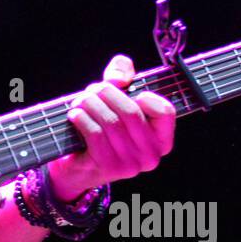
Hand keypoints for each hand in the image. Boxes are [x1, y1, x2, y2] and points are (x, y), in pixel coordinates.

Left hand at [47, 54, 175, 200]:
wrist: (79, 165)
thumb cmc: (102, 127)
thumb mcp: (116, 97)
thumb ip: (122, 75)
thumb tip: (119, 77)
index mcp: (161, 139)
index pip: (165, 111)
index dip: (146, 96)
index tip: (129, 92)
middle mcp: (151, 155)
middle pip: (131, 112)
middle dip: (106, 93)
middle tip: (92, 90)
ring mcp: (131, 164)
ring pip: (110, 121)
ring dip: (90, 104)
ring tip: (81, 101)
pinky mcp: (108, 167)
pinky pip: (95, 133)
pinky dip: (82, 118)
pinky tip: (75, 114)